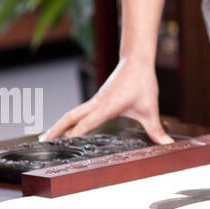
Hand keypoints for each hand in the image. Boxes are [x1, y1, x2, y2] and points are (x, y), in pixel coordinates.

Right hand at [39, 56, 171, 144]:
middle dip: (56, 130)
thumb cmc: (142, 82)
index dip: (73, 136)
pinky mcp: (99, 97)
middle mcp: (97, 104)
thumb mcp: (151, 108)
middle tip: (42, 142)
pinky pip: (81, 110)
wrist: (137, 61)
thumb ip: (156, 129)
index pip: (85, 124)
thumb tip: (166, 144)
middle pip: (70, 117)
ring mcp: (96, 100)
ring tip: (48, 137)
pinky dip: (72, 119)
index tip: (61, 147)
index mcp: (106, 107)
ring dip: (61, 124)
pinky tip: (71, 126)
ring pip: (74, 113)